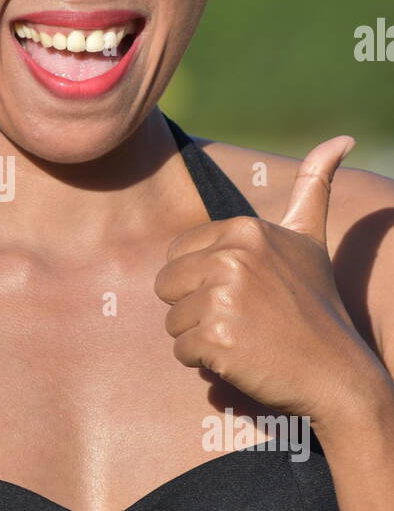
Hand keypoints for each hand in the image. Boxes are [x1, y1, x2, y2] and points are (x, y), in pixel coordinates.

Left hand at [153, 136, 373, 423]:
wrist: (336, 373)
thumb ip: (314, 185)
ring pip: (173, 321)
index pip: (178, 255)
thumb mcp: (312, 237)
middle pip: (167, 285)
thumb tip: (343, 138)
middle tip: (242, 319)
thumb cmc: (317, 306)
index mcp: (245, 230)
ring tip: (245, 338)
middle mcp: (232, 256)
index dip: (202, 281)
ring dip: (201, 337)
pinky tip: (242, 359)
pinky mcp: (216, 337)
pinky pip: (182, 351)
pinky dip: (205, 362)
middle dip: (195, 308)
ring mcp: (223, 297)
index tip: (244, 293)